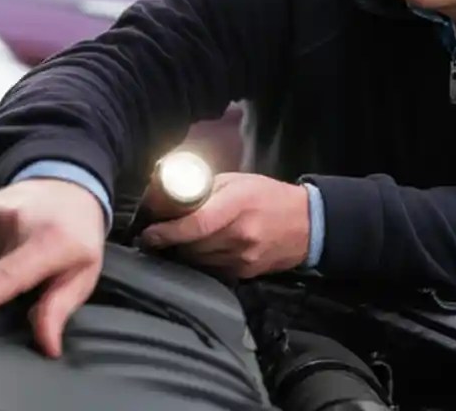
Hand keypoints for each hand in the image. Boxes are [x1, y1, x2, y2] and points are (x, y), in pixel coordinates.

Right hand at [0, 179, 105, 357]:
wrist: (68, 188)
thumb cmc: (78, 234)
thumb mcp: (83, 274)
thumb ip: (59, 309)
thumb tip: (47, 345)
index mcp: (47, 243)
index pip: (7, 276)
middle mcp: (16, 222)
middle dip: (11, 288)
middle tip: (36, 270)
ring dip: (1, 268)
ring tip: (25, 250)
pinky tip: (11, 242)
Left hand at [139, 172, 309, 278]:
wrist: (307, 225)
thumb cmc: (268, 196)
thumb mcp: (238, 182)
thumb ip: (206, 190)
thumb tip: (169, 194)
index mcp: (237, 206)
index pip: (196, 224)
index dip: (167, 232)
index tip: (148, 233)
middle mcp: (240, 235)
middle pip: (192, 246)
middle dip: (171, 241)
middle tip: (158, 234)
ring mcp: (243, 258)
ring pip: (198, 261)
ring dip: (184, 252)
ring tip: (180, 240)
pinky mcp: (245, 274)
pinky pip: (212, 269)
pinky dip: (201, 260)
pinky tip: (202, 249)